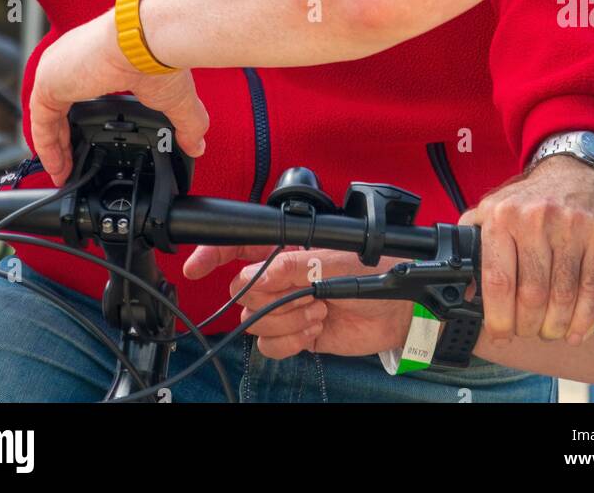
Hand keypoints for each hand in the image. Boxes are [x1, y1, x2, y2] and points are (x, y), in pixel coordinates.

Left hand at [29, 9, 209, 185]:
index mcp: (99, 58)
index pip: (80, 93)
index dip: (79, 122)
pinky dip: (48, 147)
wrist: (146, 40)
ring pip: (48, 115)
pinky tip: (58, 167)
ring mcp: (58, 69)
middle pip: (60, 106)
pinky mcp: (49, 81)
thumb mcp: (173, 97)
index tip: (84, 146)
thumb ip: (184, 123)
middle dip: (64, 138)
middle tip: (71, 165)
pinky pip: (40, 122)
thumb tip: (197, 145)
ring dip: (54, 146)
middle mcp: (74, 60)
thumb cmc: (157, 54)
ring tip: (64, 173)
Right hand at [226, 249, 413, 359]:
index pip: (238, 247)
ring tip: (318, 311)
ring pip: (255, 321)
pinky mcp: (296, 334)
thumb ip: (288, 267)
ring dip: (286, 320)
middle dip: (271, 298)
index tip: (195, 268)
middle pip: (242, 292)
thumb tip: (251, 281)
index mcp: (285, 248)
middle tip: (305, 294)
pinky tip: (314, 329)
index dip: (212, 254)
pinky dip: (289, 341)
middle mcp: (281, 277)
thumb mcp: (329, 259)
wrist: (398, 310)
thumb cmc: (371, 270)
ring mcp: (287, 307)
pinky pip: (270, 345)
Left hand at [462, 155, 593, 345]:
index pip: (497, 280)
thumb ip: (476, 243)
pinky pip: (592, 289)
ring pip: (562, 297)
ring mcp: (570, 225)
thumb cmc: (536, 199)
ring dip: (556, 326)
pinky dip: (585, 318)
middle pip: (531, 295)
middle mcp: (534, 218)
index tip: (502, 332)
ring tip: (551, 332)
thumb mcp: (497, 208)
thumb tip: (464, 288)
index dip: (499, 317)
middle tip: (530, 332)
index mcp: (502, 215)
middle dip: (529, 325)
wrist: (583, 170)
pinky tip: (578, 330)